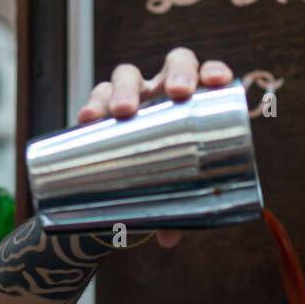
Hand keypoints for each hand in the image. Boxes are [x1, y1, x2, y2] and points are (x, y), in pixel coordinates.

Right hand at [75, 47, 234, 249]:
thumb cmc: (161, 184)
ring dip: (127, 88)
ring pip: (130, 75)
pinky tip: (87, 119)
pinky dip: (93, 104)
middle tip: (175, 94)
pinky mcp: (102, 107)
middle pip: (174, 63)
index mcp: (194, 106)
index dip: (213, 71)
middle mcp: (165, 93)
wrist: (123, 185)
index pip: (208, 76)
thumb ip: (173, 215)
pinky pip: (96, 95)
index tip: (216, 82)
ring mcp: (134, 96)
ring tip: (122, 112)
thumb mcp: (173, 198)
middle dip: (176, 73)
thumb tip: (168, 239)